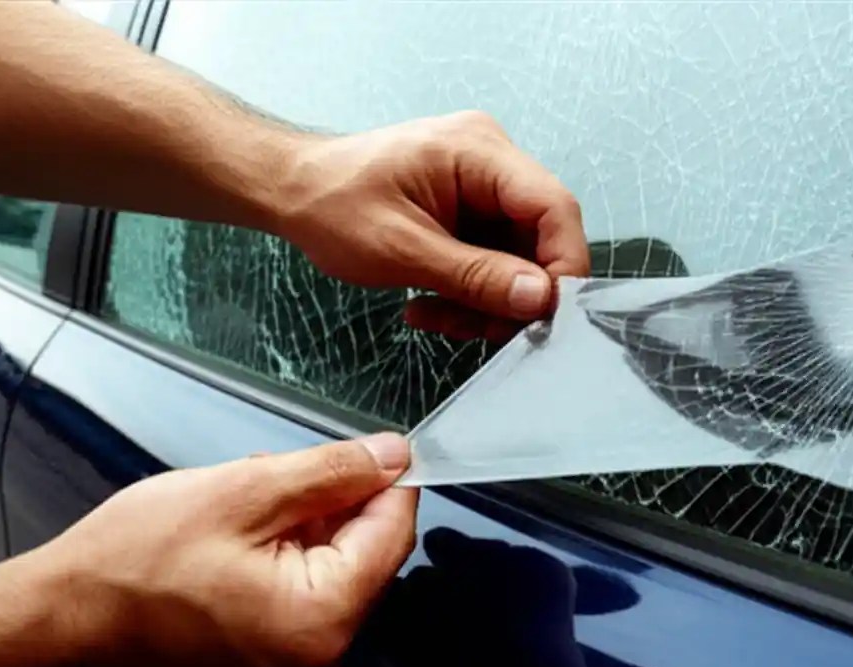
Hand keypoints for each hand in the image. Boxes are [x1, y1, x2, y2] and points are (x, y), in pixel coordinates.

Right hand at [31, 433, 417, 666]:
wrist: (65, 619)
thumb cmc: (133, 565)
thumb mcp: (244, 492)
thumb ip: (331, 472)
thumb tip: (392, 456)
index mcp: (322, 620)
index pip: (394, 532)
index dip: (386, 478)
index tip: (370, 446)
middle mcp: (321, 651)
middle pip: (366, 547)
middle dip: (329, 499)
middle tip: (270, 475)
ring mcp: (298, 656)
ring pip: (334, 559)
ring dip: (300, 518)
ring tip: (240, 502)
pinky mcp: (275, 650)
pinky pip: (306, 583)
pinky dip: (283, 546)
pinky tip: (238, 528)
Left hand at [273, 110, 589, 341]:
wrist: (289, 191)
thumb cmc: (330, 204)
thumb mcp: (403, 250)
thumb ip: (476, 275)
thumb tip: (539, 298)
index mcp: (478, 151)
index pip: (554, 206)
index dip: (562, 265)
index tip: (546, 316)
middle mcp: (489, 159)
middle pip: (539, 237)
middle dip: (513, 293)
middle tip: (480, 330)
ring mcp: (480, 185)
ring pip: (516, 257)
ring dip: (485, 300)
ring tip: (437, 317)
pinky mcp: (468, 209)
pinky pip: (491, 259)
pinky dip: (469, 291)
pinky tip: (430, 305)